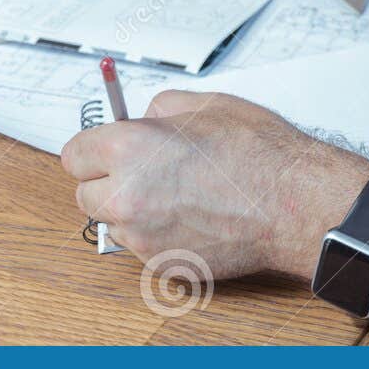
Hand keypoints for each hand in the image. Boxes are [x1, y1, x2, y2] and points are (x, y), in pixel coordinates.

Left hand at [61, 91, 368, 282]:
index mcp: (130, 149)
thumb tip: (143, 119)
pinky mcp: (163, 264)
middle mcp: (127, 196)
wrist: (294, 203)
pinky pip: (144, 247)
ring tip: (180, 195)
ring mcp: (143, 236)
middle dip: (110, 182)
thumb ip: (161, 109)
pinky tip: (196, 217)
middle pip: (85, 194)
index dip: (95, 149)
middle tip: (146, 172)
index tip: (106, 151)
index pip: (74, 154)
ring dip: (134, 211)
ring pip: (115, 224)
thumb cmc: (261, 154)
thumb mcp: (208, 104)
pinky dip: (161, 235)